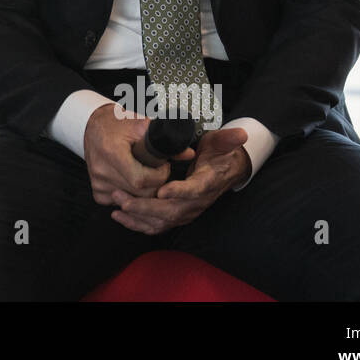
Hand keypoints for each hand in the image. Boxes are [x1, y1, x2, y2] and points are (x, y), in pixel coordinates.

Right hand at [83, 103, 195, 204]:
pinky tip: (131, 180)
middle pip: (141, 193)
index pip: (141, 179)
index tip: (162, 165)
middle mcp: (102, 170)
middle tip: (155, 168)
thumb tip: (189, 154)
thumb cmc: (116, 124)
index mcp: (112, 152)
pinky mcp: (97, 192)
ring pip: (134, 200)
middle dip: (155, 183)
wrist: (93, 128)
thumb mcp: (141, 126)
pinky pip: (123, 203)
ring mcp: (98, 183)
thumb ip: (166, 141)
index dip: (159, 175)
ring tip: (143, 171)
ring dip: (145, 190)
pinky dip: (132, 195)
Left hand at [109, 126, 250, 235]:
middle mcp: (197, 202)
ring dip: (138, 216)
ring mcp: (187, 211)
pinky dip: (138, 223)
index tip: (161, 190)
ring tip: (117, 205)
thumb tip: (241, 134)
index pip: (194, 190)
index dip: (179, 192)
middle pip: (171, 211)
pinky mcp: (177, 216)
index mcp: (207, 183)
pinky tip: (120, 216)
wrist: (224, 171)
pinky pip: (157, 225)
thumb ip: (228, 138)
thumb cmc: (218, 154)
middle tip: (123, 199)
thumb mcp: (222, 143)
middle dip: (146, 207)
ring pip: (161, 221)